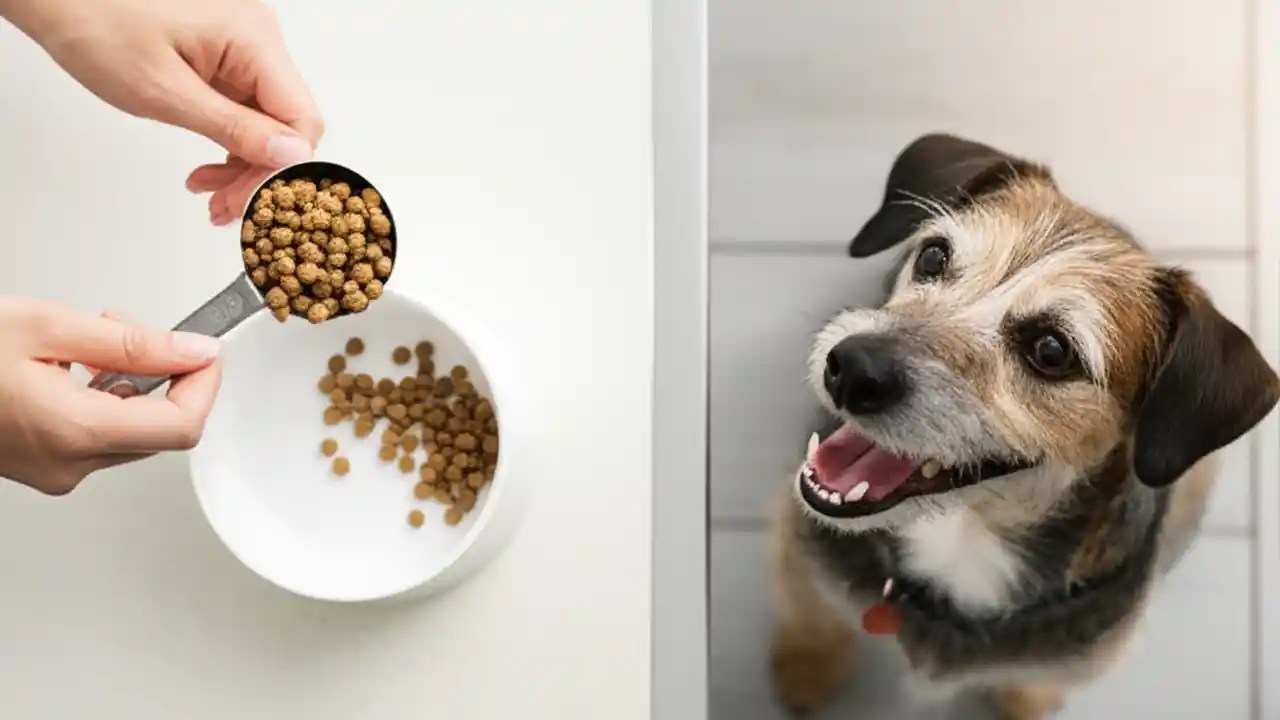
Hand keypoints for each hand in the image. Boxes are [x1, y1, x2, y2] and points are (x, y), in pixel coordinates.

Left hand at [0, 0, 323, 225]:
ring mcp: (243, 43)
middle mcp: (259, 36)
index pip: (302, 119)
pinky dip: (231, 139)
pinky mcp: (226, 52)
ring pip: (268, 120)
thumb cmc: (95, 22)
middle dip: (259, 172)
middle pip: (288, 123)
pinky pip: (247, 106)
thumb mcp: (165, 92)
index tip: (253, 203)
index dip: (283, 170)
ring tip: (209, 192)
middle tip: (225, 208)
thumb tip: (291, 157)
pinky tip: (209, 164)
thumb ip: (234, 128)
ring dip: (244, 162)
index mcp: (254, 39)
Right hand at [0, 298, 222, 495]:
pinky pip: (101, 438)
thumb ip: (131, 343)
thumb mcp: (47, 327)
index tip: (204, 352)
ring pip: (133, 432)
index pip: (182, 425)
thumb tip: (193, 353)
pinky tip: (75, 370)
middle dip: (164, 375)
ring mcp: (55, 471)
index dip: (204, 384)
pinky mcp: (45, 467)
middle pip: (161, 429)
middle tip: (132, 329)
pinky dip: (104, 401)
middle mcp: (68, 464)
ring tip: (92, 344)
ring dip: (131, 384)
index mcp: (75, 431)